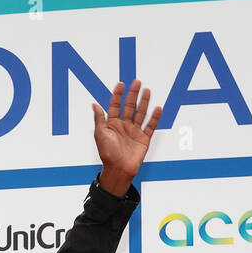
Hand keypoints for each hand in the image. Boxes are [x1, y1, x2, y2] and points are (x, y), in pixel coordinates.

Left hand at [92, 80, 161, 196]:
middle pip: (129, 107)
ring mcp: (134, 132)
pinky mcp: (143, 139)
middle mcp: (124, 126)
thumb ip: (99, 118)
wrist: (118, 170)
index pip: (115, 106)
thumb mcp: (100, 134)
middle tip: (137, 82)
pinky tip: (157, 108)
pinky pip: (150, 126)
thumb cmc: (107, 154)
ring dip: (144, 102)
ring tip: (147, 91)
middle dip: (133, 94)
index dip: (117, 95)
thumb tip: (94, 104)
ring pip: (140, 113)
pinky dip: (155, 118)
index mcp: (112, 125)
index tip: (121, 84)